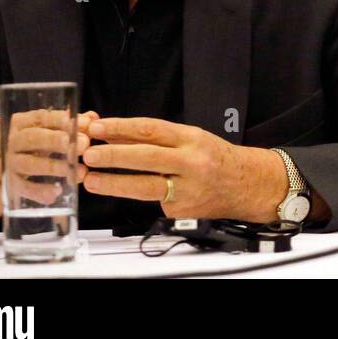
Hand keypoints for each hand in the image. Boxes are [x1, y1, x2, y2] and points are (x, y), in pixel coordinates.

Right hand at [0, 110, 96, 234]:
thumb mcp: (17, 144)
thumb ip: (50, 132)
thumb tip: (90, 119)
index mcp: (3, 126)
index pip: (34, 117)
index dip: (60, 120)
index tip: (85, 124)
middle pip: (27, 138)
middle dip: (57, 140)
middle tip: (82, 144)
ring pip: (23, 164)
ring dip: (53, 167)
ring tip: (75, 171)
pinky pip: (15, 190)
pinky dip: (38, 191)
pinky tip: (54, 193)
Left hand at [81, 117, 297, 222]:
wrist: (247, 184)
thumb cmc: (216, 158)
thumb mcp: (191, 138)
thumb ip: (155, 138)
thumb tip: (114, 134)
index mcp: (192, 139)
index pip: (152, 129)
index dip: (122, 128)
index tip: (99, 128)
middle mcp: (191, 163)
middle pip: (147, 157)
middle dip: (114, 155)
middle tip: (90, 154)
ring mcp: (187, 189)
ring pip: (145, 186)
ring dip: (114, 183)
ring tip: (92, 180)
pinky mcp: (181, 210)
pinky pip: (153, 202)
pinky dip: (136, 195)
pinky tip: (122, 190)